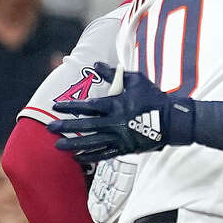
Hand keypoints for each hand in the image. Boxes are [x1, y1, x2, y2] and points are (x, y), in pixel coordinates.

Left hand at [51, 62, 186, 164]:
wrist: (172, 121)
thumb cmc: (154, 98)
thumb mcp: (135, 80)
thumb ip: (113, 74)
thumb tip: (95, 65)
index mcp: (116, 105)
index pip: (88, 106)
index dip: (70, 107)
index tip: (56, 107)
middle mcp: (115, 123)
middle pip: (85, 126)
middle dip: (66, 127)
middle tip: (50, 128)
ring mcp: (119, 138)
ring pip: (92, 143)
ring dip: (73, 145)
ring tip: (58, 146)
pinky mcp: (125, 149)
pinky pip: (104, 154)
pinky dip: (90, 156)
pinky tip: (77, 157)